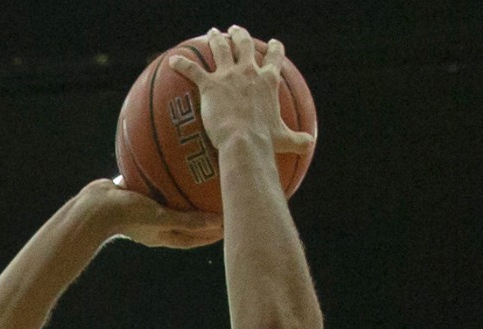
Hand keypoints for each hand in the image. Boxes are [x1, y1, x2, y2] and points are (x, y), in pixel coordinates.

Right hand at [78, 177, 221, 247]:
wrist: (92, 207)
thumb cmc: (127, 215)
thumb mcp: (161, 217)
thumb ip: (189, 221)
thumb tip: (219, 222)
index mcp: (162, 237)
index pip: (193, 238)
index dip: (212, 234)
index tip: (231, 226)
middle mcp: (154, 226)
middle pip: (185, 223)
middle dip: (203, 217)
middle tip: (220, 204)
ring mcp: (143, 212)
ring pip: (171, 204)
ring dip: (185, 198)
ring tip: (200, 184)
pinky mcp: (134, 197)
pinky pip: (156, 188)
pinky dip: (167, 181)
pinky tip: (173, 164)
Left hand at [165, 28, 314, 158]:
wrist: (244, 141)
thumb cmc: (265, 141)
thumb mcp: (285, 140)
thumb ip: (298, 140)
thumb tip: (310, 144)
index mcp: (268, 81)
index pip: (275, 58)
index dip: (275, 48)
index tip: (273, 43)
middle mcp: (249, 72)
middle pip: (244, 45)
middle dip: (239, 35)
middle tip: (235, 30)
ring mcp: (228, 76)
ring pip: (220, 49)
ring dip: (215, 39)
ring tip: (211, 33)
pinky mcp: (210, 85)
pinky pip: (192, 70)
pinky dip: (181, 64)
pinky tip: (173, 60)